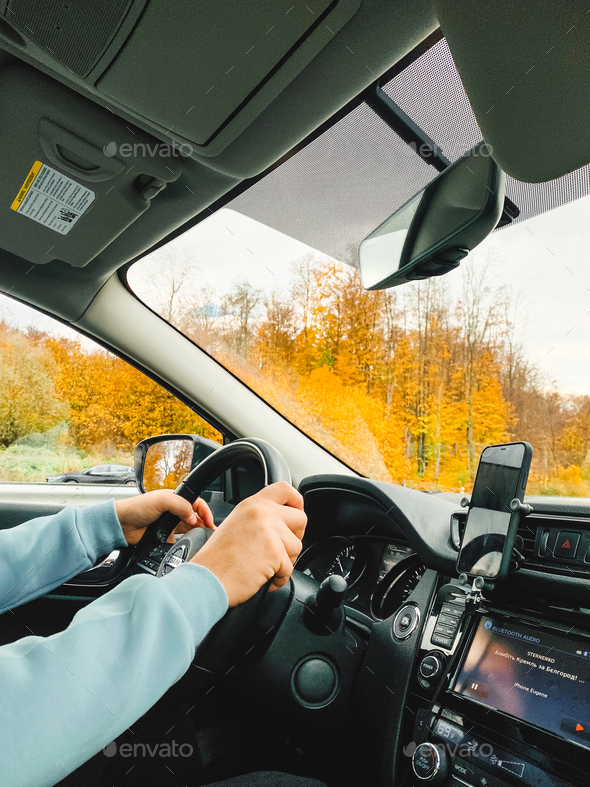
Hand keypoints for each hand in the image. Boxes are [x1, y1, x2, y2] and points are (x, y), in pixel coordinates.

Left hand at [115, 489, 213, 545]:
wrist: (121, 525)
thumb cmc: (136, 507)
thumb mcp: (161, 500)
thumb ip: (180, 505)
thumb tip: (194, 517)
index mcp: (175, 499)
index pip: (197, 504)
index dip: (205, 512)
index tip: (210, 522)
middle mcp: (174, 512)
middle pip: (195, 518)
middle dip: (204, 524)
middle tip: (209, 532)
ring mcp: (169, 525)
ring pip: (189, 530)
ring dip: (195, 534)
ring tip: (201, 539)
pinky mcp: (165, 537)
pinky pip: (178, 542)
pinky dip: (183, 544)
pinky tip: (186, 545)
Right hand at [190, 481, 306, 606]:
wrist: (207, 578)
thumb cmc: (217, 559)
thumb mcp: (236, 523)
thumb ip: (259, 517)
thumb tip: (282, 523)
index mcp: (252, 504)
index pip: (285, 489)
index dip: (296, 502)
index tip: (295, 512)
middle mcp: (262, 513)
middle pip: (300, 518)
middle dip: (295, 537)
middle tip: (280, 548)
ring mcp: (269, 531)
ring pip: (297, 546)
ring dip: (285, 561)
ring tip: (265, 566)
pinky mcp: (274, 552)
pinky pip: (290, 568)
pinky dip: (279, 578)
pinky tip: (264, 577)